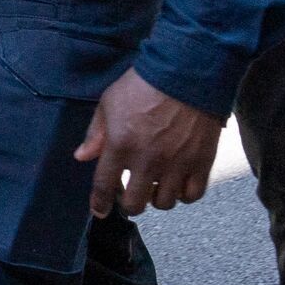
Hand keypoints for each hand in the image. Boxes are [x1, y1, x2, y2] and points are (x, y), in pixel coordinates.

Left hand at [75, 69, 223, 215]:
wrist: (185, 73)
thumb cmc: (143, 84)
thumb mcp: (109, 102)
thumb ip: (95, 133)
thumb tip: (82, 157)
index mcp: (120, 145)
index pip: (104, 185)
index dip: (100, 203)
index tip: (100, 211)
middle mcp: (147, 161)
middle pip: (135, 203)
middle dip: (129, 203)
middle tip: (130, 194)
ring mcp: (176, 164)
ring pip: (164, 203)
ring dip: (156, 199)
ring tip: (154, 187)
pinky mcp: (201, 162)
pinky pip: (192, 195)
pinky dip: (184, 195)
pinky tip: (178, 184)